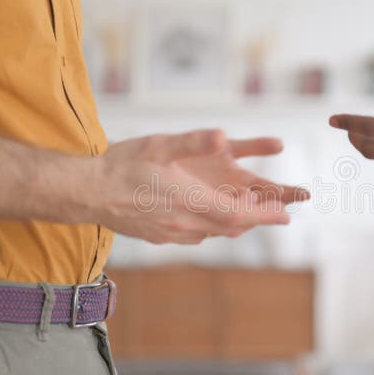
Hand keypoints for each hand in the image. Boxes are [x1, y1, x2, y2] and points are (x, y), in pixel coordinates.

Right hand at [91, 130, 308, 244]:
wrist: (87, 192)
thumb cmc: (123, 165)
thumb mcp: (160, 145)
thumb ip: (194, 142)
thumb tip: (223, 137)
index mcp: (190, 201)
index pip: (238, 215)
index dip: (265, 216)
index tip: (286, 216)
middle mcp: (185, 223)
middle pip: (231, 227)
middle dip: (256, 220)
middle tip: (278, 213)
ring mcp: (172, 233)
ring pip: (214, 233)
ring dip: (235, 224)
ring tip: (249, 215)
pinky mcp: (160, 237)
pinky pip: (195, 235)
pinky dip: (212, 226)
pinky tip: (209, 217)